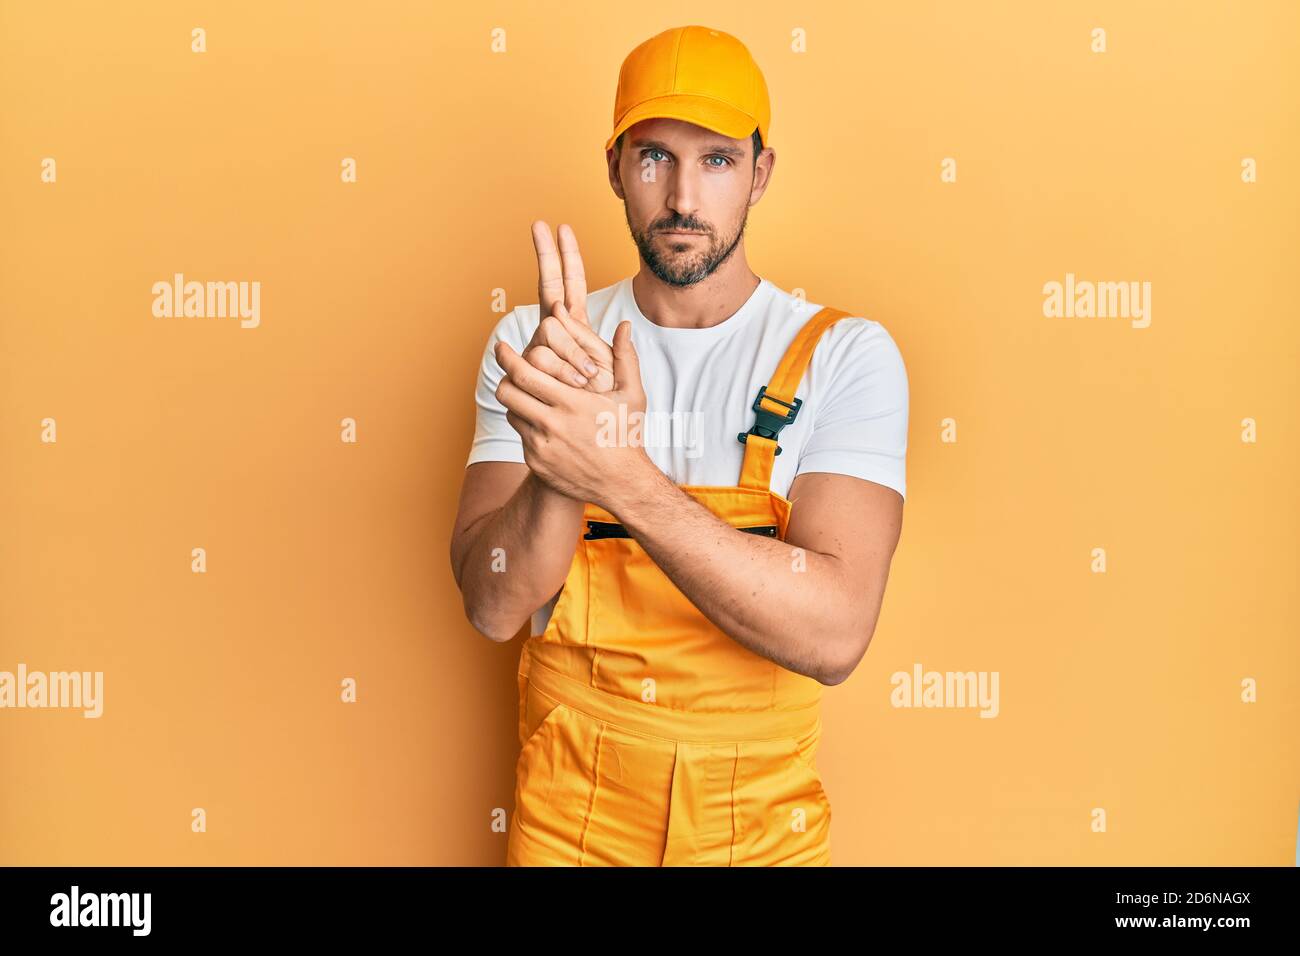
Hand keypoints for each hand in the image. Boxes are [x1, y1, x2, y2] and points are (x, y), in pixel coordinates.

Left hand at [496, 320, 649, 509]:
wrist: (623, 483)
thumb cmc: (628, 434)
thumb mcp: (633, 395)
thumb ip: (625, 356)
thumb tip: (624, 324)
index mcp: (571, 403)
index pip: (524, 374)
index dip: (508, 357)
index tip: (502, 346)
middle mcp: (552, 425)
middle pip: (507, 392)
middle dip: (503, 375)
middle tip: (507, 366)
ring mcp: (541, 446)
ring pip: (511, 413)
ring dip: (516, 400)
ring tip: (528, 392)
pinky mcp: (537, 462)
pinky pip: (521, 435)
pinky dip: (527, 424)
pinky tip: (542, 420)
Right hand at [525, 221, 615, 391]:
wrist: (579, 437)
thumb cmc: (601, 407)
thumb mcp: (619, 377)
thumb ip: (620, 353)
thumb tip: (624, 324)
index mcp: (575, 325)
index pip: (569, 283)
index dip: (565, 256)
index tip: (559, 226)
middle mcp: (550, 329)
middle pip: (550, 287)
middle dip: (548, 255)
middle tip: (541, 227)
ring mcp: (536, 345)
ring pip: (551, 327)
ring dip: (575, 353)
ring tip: (588, 377)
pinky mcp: (527, 366)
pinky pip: (541, 355)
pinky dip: (564, 370)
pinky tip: (575, 382)